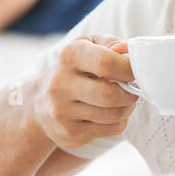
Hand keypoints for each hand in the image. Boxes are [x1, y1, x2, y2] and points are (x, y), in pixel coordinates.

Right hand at [31, 34, 137, 150]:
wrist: (40, 102)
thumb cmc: (75, 68)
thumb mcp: (87, 45)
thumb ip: (111, 43)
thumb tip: (128, 52)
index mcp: (69, 56)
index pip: (106, 63)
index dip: (129, 69)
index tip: (134, 72)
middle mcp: (61, 84)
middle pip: (109, 94)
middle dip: (130, 93)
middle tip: (134, 90)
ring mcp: (62, 112)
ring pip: (113, 115)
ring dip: (128, 108)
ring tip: (125, 100)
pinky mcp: (69, 133)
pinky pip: (110, 130)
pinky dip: (120, 121)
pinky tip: (112, 113)